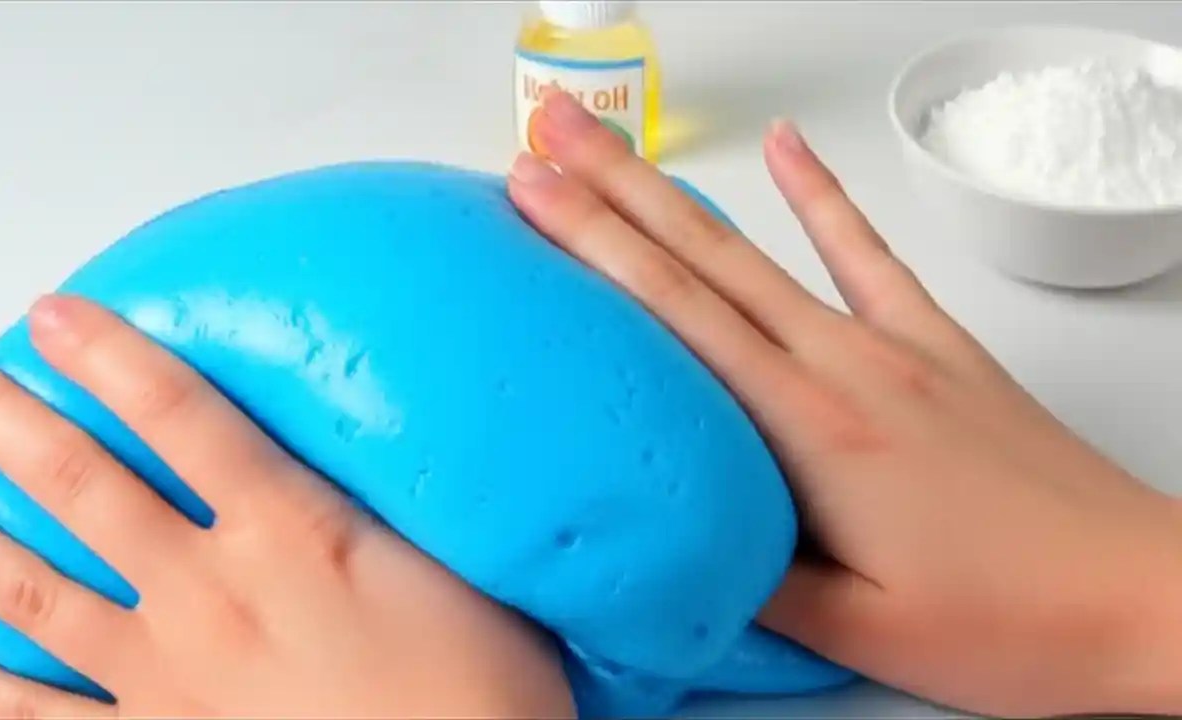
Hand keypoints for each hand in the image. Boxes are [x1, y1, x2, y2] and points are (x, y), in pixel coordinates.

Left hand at [0, 297, 573, 718]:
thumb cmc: (476, 694)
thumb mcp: (455, 569)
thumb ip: (382, 505)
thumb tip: (346, 450)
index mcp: (290, 536)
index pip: (180, 417)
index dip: (112, 357)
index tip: (55, 313)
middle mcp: (209, 597)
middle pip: (83, 490)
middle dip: (1, 423)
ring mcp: (168, 677)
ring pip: (34, 591)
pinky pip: (35, 715)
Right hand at [508, 90, 1181, 716]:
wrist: (1137, 592)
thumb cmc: (1009, 620)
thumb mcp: (857, 630)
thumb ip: (752, 579)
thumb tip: (677, 541)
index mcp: (807, 435)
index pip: (676, 319)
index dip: (595, 248)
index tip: (533, 195)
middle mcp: (842, 370)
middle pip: (701, 261)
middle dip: (609, 191)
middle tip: (544, 137)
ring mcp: (892, 347)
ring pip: (762, 251)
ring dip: (679, 191)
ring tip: (619, 142)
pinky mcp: (938, 346)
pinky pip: (867, 253)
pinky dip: (825, 195)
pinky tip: (791, 148)